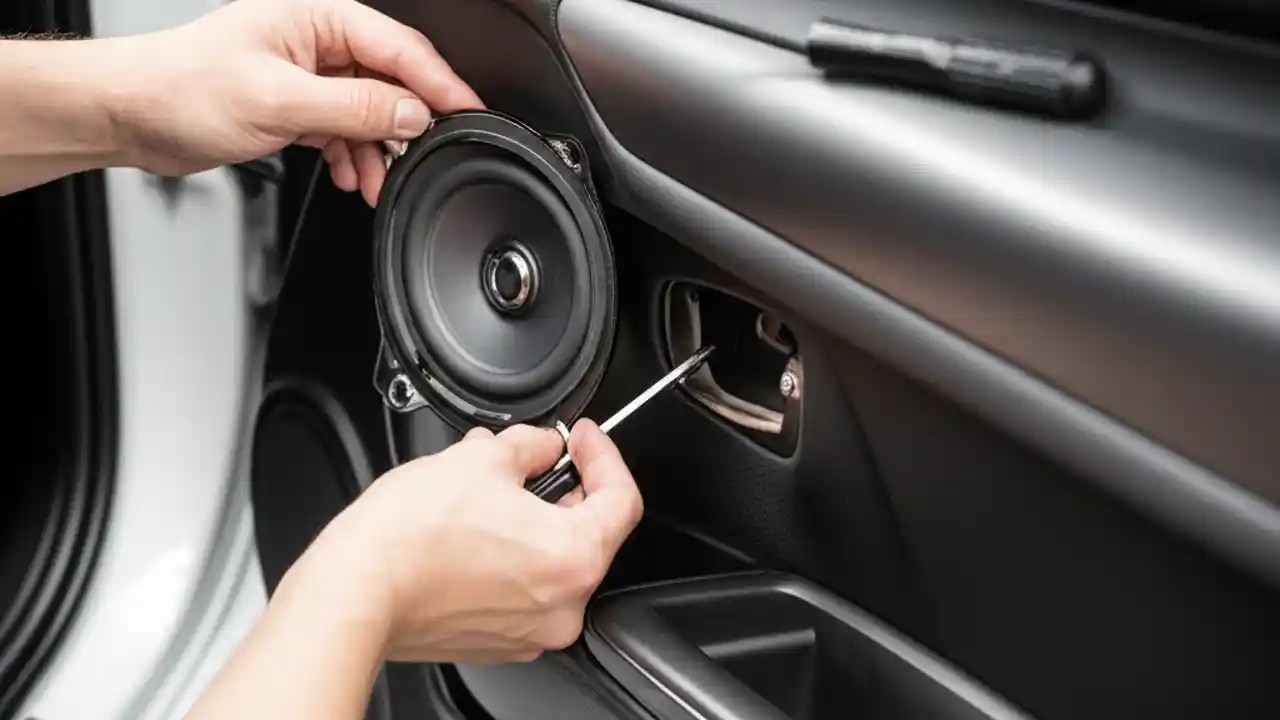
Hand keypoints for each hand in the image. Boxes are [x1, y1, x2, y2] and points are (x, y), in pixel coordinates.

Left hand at [110, 0, 482, 204]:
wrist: (131, 114)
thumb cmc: (183, 88)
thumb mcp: (280, 101)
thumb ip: (355, 109)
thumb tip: (413, 114)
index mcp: (318, 19)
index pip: (401, 49)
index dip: (441, 85)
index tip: (470, 114)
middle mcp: (317, 42)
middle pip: (391, 81)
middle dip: (408, 126)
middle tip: (427, 158)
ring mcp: (308, 75)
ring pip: (370, 112)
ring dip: (378, 150)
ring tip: (379, 181)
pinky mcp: (296, 104)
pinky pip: (344, 129)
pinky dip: (352, 156)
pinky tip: (352, 176)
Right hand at [280, 420, 643, 663]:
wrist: (354, 592)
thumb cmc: (408, 538)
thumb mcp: (480, 460)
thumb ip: (530, 445)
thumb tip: (541, 445)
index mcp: (574, 558)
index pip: (622, 499)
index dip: (604, 456)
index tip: (584, 438)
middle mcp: (562, 606)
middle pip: (589, 532)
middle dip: (562, 485)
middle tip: (534, 456)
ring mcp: (529, 631)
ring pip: (551, 559)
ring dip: (531, 518)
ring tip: (489, 488)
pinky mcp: (496, 640)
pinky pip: (521, 588)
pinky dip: (509, 554)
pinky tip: (473, 527)